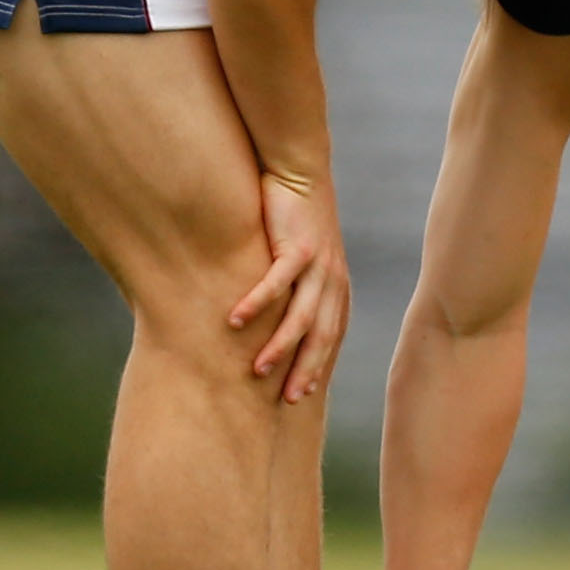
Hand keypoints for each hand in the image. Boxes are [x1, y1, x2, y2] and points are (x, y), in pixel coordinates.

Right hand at [232, 170, 351, 402]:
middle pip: (322, 335)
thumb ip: (296, 285)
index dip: (319, 366)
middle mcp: (332, 278)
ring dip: (280, 345)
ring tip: (258, 370)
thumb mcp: (303, 254)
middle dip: (306, 370)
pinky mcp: (296, 244)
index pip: (331, 335)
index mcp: (335, 284)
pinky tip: (235, 321)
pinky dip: (256, 303)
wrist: (298, 168)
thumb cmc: (294, 214)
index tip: (302, 394)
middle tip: (287, 401)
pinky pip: (276, 282)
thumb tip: (276, 318)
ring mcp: (318, 263)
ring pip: (301, 316)